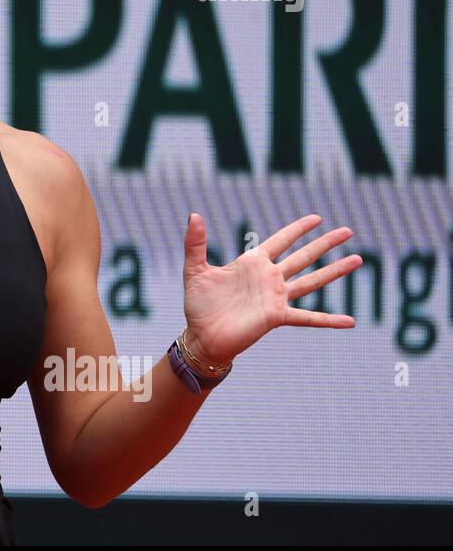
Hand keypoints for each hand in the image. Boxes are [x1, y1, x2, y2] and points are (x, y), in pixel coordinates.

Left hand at [181, 213, 360, 367]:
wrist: (201, 336)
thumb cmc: (199, 304)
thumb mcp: (195, 269)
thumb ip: (195, 243)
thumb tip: (193, 214)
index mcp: (252, 264)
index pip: (280, 241)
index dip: (297, 229)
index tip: (317, 218)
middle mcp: (269, 278)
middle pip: (303, 256)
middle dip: (325, 244)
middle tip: (347, 231)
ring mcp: (276, 297)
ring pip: (312, 280)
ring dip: (335, 271)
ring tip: (358, 259)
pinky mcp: (277, 317)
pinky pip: (308, 318)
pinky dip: (329, 320)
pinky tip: (350, 321)